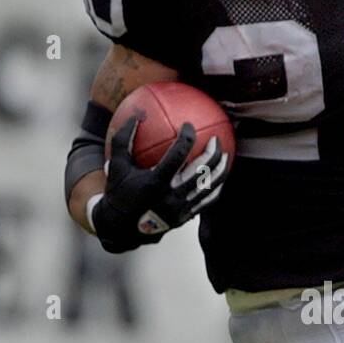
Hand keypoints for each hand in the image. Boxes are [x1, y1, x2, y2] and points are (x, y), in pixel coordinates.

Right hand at [91, 113, 228, 253]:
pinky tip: (219, 176)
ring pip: (208, 187)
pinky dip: (215, 187)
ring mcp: (180, 209)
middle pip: (201, 171)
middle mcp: (170, 197)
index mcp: (155, 182)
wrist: (120, 229)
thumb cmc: (118, 192)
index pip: (178, 155)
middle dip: (213, 153)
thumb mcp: (116, 165)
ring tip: (226, 155)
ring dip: (221, 169)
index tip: (188, 125)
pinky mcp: (185, 218)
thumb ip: (124, 139)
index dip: (187, 137)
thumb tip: (137, 113)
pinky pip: (207, 201)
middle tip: (216, 139)